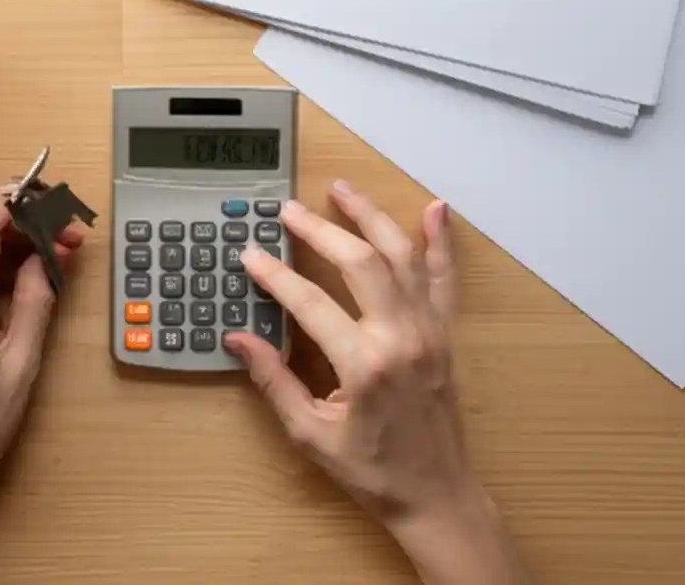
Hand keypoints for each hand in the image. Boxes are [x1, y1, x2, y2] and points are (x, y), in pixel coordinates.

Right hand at [225, 181, 527, 584]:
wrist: (436, 495)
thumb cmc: (372, 472)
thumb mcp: (310, 434)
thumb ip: (274, 381)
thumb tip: (238, 340)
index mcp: (364, 365)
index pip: (310, 302)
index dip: (275, 275)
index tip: (250, 255)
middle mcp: (401, 337)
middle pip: (360, 261)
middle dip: (320, 229)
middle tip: (288, 210)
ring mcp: (428, 331)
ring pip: (402, 256)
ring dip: (372, 217)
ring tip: (342, 190)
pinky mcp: (445, 334)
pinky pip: (444, 278)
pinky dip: (441, 242)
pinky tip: (434, 210)